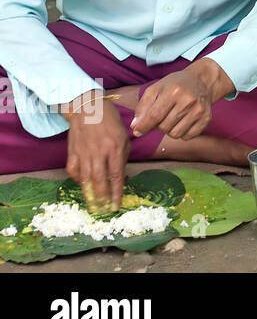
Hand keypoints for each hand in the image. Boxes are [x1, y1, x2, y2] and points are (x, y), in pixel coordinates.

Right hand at [64, 95, 129, 214]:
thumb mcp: (123, 137)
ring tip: (94, 206)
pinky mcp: (72, 152)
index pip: (116, 175)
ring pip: (85, 178)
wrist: (88, 108)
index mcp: (114, 147)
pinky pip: (73, 171)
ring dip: (89, 194)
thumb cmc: (110, 122)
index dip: (116, 192)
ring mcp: (83, 152)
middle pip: (99, 180)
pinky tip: (83, 186)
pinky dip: (77, 180)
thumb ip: (122, 157)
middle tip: (103, 210)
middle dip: (102, 198)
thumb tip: (120, 177)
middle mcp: (99, 152)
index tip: (116, 205)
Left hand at [130, 59, 231, 141]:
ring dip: (169, 129)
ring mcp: (199, 110)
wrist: (201, 81)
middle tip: (162, 116)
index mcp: (174, 91)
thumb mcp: (155, 89)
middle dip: (158, 125)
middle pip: (164, 127)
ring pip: (175, 134)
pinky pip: (187, 137)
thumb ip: (142, 107)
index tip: (137, 130)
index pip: (154, 116)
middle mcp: (189, 101)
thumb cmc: (175, 85)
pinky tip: (183, 121)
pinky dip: (182, 132)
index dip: (143, 126)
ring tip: (172, 118)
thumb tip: (136, 127)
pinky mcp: (206, 119)